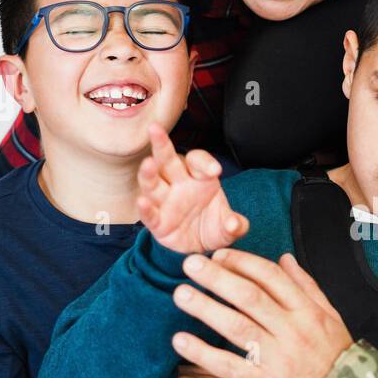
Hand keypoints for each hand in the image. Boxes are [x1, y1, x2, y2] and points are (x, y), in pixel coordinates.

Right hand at [137, 124, 249, 254]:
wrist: (201, 248)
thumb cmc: (214, 227)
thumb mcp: (230, 228)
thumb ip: (235, 225)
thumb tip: (234, 224)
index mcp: (200, 179)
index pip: (199, 161)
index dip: (205, 162)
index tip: (215, 170)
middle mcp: (179, 185)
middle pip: (168, 161)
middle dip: (162, 144)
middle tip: (156, 129)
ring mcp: (165, 202)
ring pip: (153, 183)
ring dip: (149, 173)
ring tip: (148, 164)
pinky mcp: (157, 222)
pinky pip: (149, 213)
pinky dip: (145, 208)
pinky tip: (142, 201)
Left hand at [169, 249, 352, 377]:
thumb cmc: (334, 359)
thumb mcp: (331, 318)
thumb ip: (307, 287)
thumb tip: (284, 259)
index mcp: (307, 312)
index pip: (271, 278)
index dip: (242, 263)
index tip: (220, 255)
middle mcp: (291, 331)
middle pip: (248, 297)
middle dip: (217, 277)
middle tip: (191, 264)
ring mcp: (276, 358)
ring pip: (236, 326)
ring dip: (205, 308)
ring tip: (181, 294)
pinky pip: (227, 364)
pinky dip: (202, 352)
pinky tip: (181, 339)